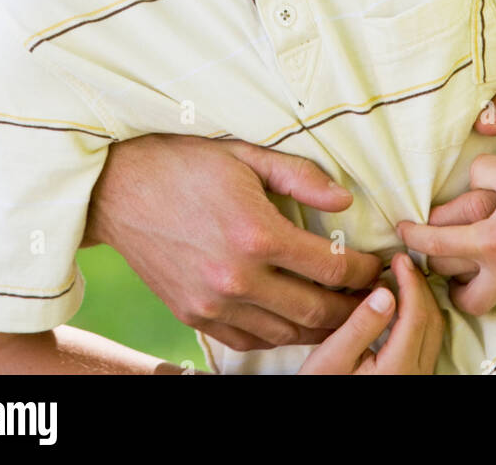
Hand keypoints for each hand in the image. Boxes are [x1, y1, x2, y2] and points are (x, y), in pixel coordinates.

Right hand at [84, 135, 381, 351]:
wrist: (117, 189)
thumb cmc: (184, 163)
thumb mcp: (246, 155)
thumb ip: (300, 177)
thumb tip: (344, 203)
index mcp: (256, 234)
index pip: (331, 268)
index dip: (364, 270)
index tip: (378, 265)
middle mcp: (237, 278)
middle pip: (315, 311)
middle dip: (353, 307)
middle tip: (373, 297)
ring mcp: (214, 304)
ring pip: (286, 333)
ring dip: (321, 326)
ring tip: (343, 310)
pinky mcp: (194, 316)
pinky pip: (250, 341)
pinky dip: (280, 335)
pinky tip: (295, 319)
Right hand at [298, 253, 443, 374]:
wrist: (326, 418)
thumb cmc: (322, 386)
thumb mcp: (333, 357)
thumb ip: (361, 325)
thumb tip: (386, 292)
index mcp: (398, 369)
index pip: (417, 315)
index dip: (410, 281)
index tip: (399, 258)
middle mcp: (416, 375)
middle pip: (432, 320)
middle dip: (418, 286)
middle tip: (401, 261)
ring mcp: (418, 377)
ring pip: (435, 330)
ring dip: (422, 299)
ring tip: (402, 276)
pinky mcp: (414, 377)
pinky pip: (429, 339)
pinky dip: (420, 314)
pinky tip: (403, 302)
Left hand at [399, 154, 495, 315]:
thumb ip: (478, 173)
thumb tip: (470, 183)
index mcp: (487, 243)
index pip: (436, 248)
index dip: (412, 239)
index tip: (401, 232)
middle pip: (464, 299)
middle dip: (450, 285)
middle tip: (447, 264)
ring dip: (491, 291)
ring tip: (487, 271)